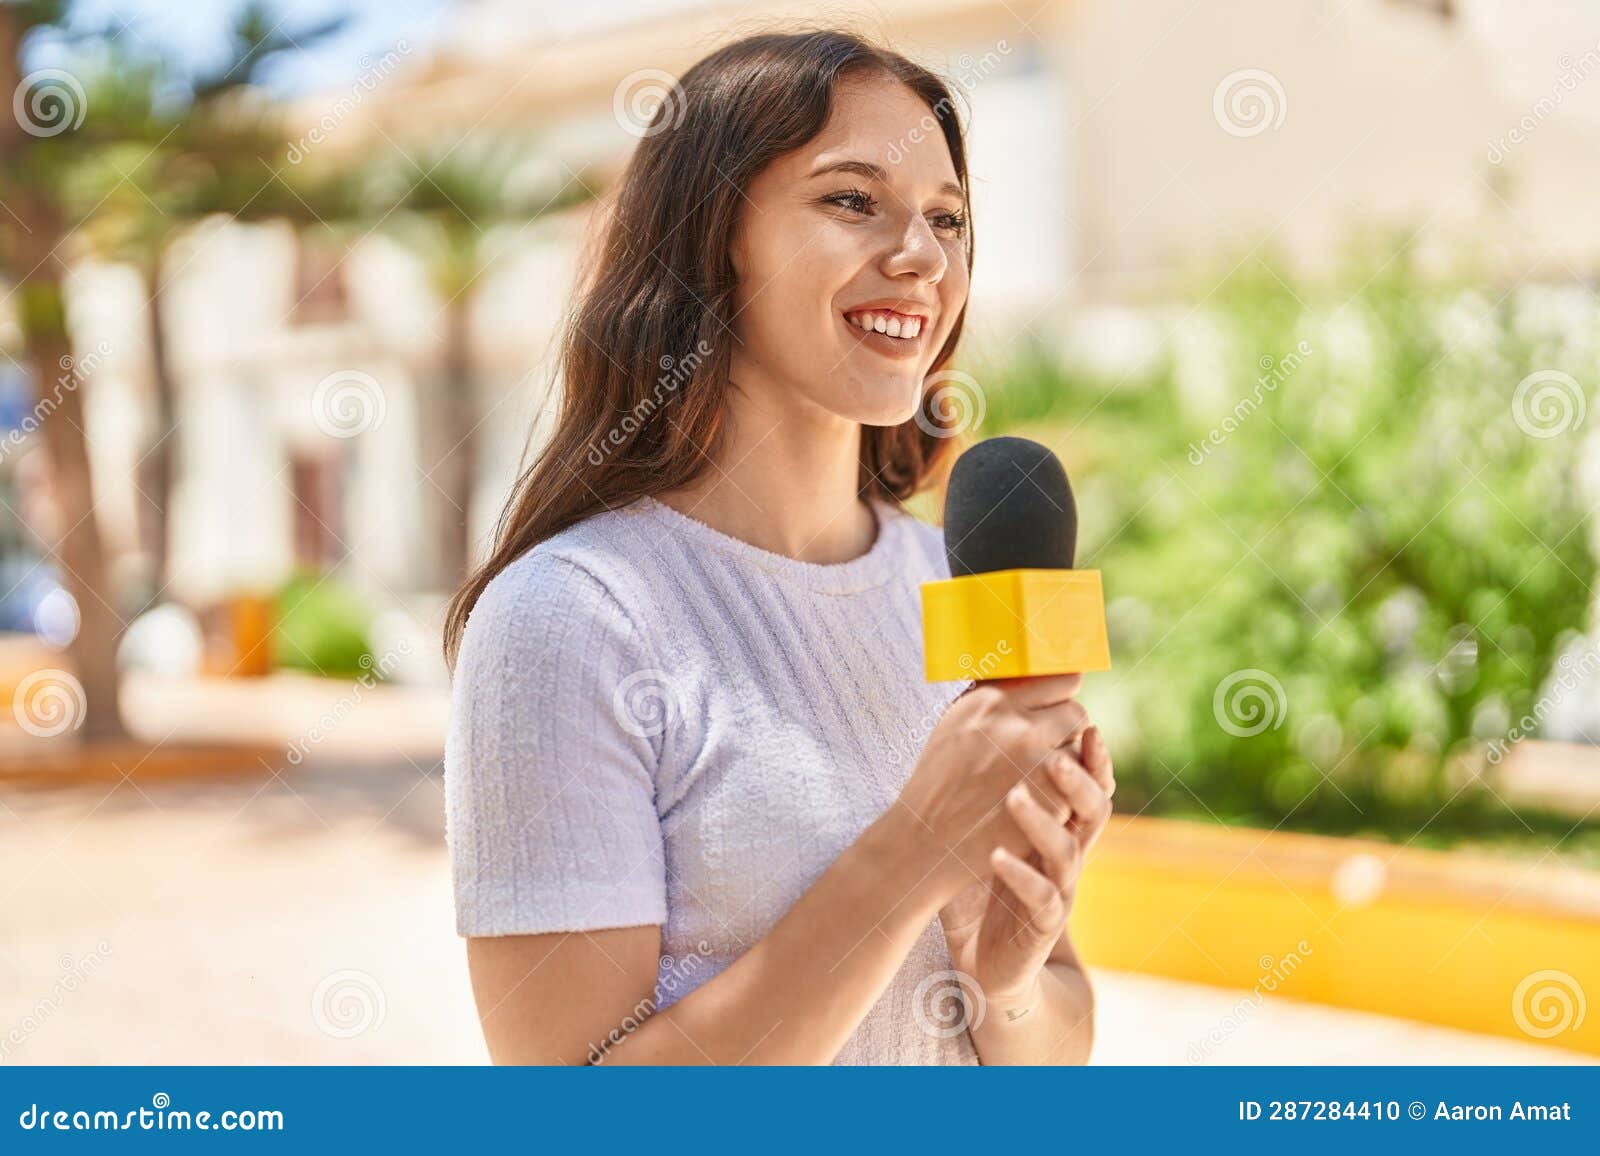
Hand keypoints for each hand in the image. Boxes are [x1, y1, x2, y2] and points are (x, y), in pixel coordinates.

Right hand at [892, 674, 1088, 897]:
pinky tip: (1032, 813)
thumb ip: (996, 706)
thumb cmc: (940, 787)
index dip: (1059, 703)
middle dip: (1066, 737)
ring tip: (1034, 788)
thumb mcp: (956, 727)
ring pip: (1081, 754)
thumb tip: (1039, 683)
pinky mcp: (1050, 795)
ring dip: (1067, 772)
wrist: (923, 844)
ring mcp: (1034, 758)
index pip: (1059, 680)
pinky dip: (1061, 803)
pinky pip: (1079, 791)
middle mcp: (1013, 722)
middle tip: (1043, 761)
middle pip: (1076, 714)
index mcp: (989, 700)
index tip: (1053, 719)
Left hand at [940, 724, 1114, 1011]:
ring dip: (1042, 821)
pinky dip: (1020, 875)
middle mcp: (1066, 854)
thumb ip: (985, 786)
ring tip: (1014, 796)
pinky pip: (1040, 898)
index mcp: (1058, 826)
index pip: (1087, 785)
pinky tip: (996, 857)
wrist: (986, 959)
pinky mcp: (1042, 925)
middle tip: (1057, 755)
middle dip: (1081, 781)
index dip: (1093, 758)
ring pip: (1067, 852)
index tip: (1086, 724)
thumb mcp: (986, 830)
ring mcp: (1058, 889)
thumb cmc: (985, 885)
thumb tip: (965, 721)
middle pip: (1094, 811)